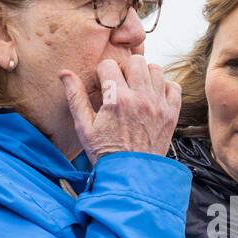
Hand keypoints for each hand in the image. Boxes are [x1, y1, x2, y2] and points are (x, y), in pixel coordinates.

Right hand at [59, 55, 179, 163]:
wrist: (131, 176)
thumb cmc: (106, 153)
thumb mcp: (84, 128)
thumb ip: (75, 97)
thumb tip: (64, 73)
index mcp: (117, 100)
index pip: (109, 65)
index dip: (103, 72)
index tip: (103, 84)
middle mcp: (140, 99)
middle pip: (135, 61)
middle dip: (125, 68)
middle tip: (121, 84)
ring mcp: (158, 105)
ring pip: (156, 69)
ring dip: (145, 75)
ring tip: (137, 88)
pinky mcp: (171, 114)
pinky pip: (173, 86)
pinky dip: (164, 87)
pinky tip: (153, 96)